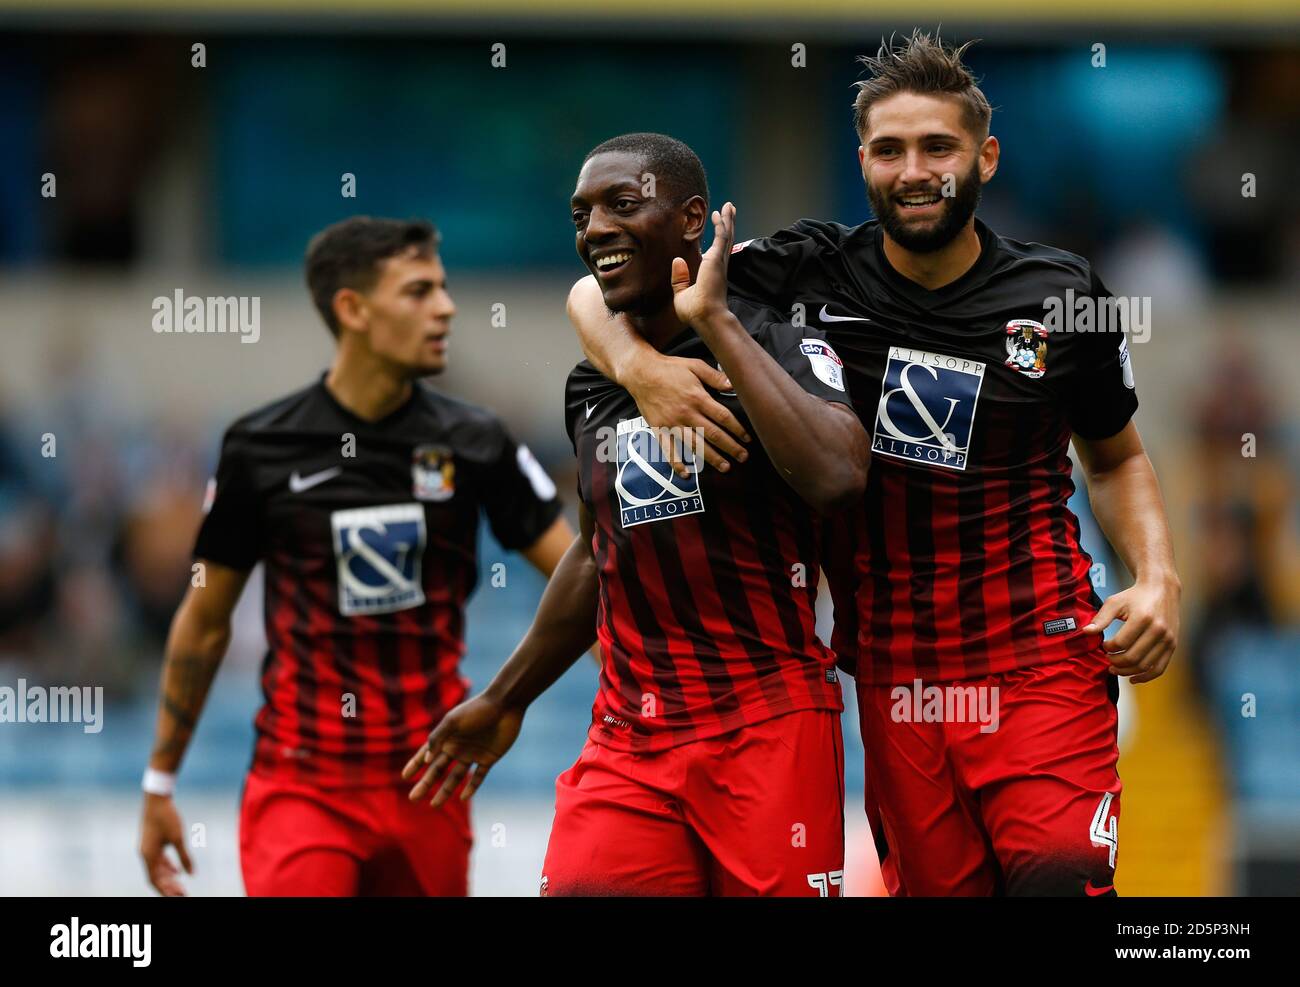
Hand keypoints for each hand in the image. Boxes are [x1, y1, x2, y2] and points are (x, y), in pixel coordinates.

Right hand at [140, 793, 192, 895]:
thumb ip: (184, 857)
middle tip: (183, 894)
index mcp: (148, 855)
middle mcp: (145, 854)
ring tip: (181, 887)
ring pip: (157, 869)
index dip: (166, 890)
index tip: (178, 896)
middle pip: (156, 877)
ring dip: (168, 878)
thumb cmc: (167, 817)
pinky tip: (177, 872)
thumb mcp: (178, 838)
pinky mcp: (152, 842)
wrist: (157, 799)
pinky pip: (158, 860)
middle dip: (169, 887)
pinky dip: (167, 867)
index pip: (155, 880)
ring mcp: (147, 848)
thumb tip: (191, 874)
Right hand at [403, 693, 523, 807]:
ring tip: (434, 805)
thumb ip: (437, 738)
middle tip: (413, 798)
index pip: (426, 754)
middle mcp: (457, 747)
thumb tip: (425, 760)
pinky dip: (471, 788)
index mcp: (446, 737)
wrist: (505, 704)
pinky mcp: (488, 758)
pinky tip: (462, 797)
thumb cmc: (477, 709)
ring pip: (455, 777)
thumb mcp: (453, 721)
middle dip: (425, 783)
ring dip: (445, 791)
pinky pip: (478, 777)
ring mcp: (473, 754)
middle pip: (437, 770)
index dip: (415, 765)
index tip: (405, 776)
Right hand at [625, 355, 749, 478]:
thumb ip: (715, 376)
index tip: (747, 438)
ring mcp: (672, 423)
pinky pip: (668, 450)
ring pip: (695, 445)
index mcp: (697, 397)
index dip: (737, 429)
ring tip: (725, 467)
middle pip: (713, 434)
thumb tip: (733, 385)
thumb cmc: (670, 368)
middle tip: (743, 457)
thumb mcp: (695, 365)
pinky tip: (686, 474)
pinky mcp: (659, 429)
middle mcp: (686, 413)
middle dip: (730, 447)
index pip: (723, 417)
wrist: (641, 373)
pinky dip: (676, 463)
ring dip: (711, 458)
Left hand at [671, 201, 735, 330]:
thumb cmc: (696, 312)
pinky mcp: (717, 259)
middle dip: (728, 224)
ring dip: (727, 220)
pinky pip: (721, 236)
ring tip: (729, 207)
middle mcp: (719, 266)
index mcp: (713, 273)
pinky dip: (721, 224)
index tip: (719, 224)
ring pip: (726, 235)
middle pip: (726, 239)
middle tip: (729, 210)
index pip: (718, 251)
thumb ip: (679, 278)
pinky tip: (720, 213)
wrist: (705, 316)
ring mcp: (719, 261)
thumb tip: (677, 260)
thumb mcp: (682, 294)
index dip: (720, 237)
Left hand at [1082, 576, 1180, 683]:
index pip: (1121, 643)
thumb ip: (1100, 618)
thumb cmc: (1134, 596)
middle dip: (1116, 662)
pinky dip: (1145, 677)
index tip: (1103, 645)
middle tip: (1107, 659)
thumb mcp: (1115, 602)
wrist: (1161, 589)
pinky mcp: (1173, 645)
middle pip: (1133, 657)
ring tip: (1114, 669)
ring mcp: (1168, 639)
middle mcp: (1158, 630)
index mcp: (1143, 618)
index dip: (1108, 648)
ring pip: (1145, 666)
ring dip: (1127, 671)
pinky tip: (1132, 679)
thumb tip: (1085, 632)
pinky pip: (1159, 668)